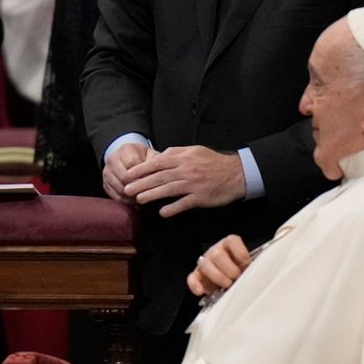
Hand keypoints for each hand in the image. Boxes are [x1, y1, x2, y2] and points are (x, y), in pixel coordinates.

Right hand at [103, 142, 152, 202]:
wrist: (128, 158)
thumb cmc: (143, 158)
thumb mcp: (151, 155)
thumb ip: (156, 163)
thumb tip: (159, 176)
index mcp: (125, 149)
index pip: (132, 163)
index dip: (143, 174)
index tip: (152, 181)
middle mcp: (113, 159)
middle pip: (123, 177)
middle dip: (137, 187)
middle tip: (148, 193)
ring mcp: (107, 172)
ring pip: (119, 188)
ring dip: (132, 196)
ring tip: (143, 198)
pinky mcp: (105, 183)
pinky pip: (115, 196)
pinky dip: (126, 201)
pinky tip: (135, 202)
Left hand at [124, 146, 245, 217]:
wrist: (236, 173)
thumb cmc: (214, 162)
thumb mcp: (195, 150)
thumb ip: (176, 152)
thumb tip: (160, 155)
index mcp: (183, 158)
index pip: (157, 163)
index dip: (141, 169)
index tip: (128, 175)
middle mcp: (186, 170)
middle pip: (159, 177)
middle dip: (141, 183)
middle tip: (127, 190)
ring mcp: (193, 184)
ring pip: (168, 189)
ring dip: (152, 195)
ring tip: (139, 200)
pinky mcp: (200, 197)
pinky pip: (184, 203)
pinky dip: (172, 208)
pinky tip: (162, 212)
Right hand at [187, 234, 252, 297]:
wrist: (230, 277)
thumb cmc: (239, 270)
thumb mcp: (247, 265)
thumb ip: (250, 267)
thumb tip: (256, 275)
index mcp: (229, 245)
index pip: (232, 241)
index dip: (239, 252)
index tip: (246, 263)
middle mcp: (216, 251)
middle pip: (217, 254)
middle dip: (229, 268)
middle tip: (236, 277)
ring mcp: (205, 262)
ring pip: (205, 264)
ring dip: (217, 276)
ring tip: (227, 284)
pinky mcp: (197, 275)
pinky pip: (192, 278)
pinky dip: (195, 284)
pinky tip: (201, 291)